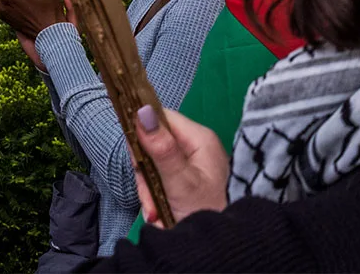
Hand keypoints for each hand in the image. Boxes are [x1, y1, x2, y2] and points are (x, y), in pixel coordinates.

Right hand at [132, 104, 229, 226]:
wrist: (223, 249)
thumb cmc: (204, 210)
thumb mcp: (178, 180)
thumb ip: (160, 146)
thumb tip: (141, 110)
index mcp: (199, 139)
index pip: (160, 117)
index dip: (142, 133)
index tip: (136, 159)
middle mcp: (196, 147)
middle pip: (154, 143)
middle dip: (145, 171)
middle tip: (149, 194)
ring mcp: (193, 165)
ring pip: (154, 164)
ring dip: (149, 188)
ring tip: (156, 212)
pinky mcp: (188, 180)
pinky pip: (161, 178)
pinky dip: (156, 196)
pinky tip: (159, 213)